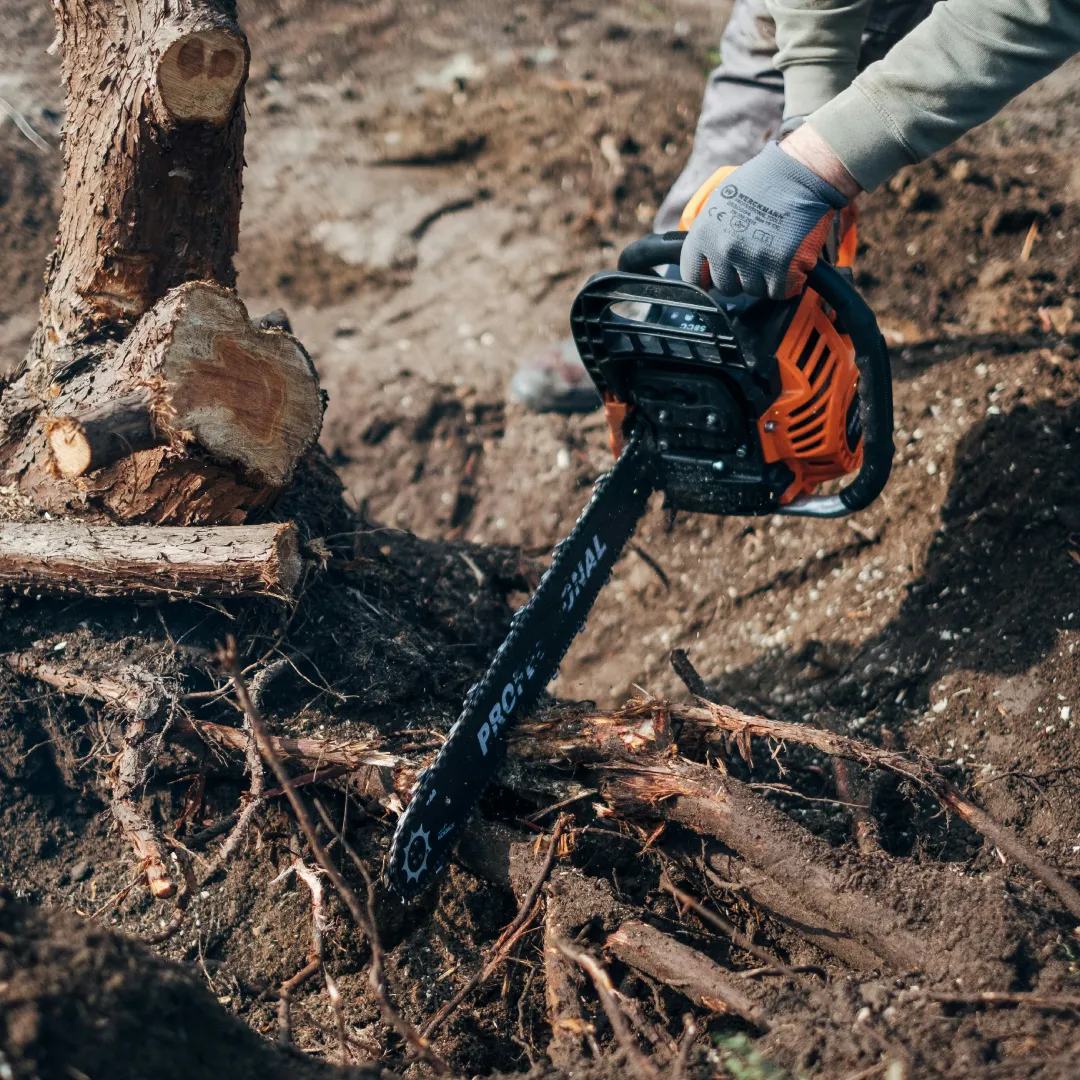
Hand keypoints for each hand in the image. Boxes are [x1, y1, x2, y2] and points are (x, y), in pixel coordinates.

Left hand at [679, 139, 854, 298]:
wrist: (801, 173)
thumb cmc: (763, 182)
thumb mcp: (721, 201)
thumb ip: (709, 232)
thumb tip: (703, 259)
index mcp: (704, 233)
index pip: (693, 277)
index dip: (707, 279)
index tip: (715, 278)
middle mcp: (725, 249)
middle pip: (725, 287)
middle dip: (739, 277)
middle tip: (753, 259)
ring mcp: (752, 259)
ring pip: (753, 290)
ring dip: (764, 279)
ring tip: (773, 254)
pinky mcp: (781, 266)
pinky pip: (779, 292)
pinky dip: (787, 283)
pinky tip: (789, 263)